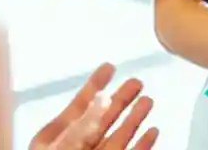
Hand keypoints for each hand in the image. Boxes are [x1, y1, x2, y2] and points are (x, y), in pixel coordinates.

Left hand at [29, 62, 158, 149]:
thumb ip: (81, 125)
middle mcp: (77, 147)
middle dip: (121, 98)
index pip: (80, 104)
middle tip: (137, 81)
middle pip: (103, 118)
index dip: (95, 84)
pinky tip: (153, 130)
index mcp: (55, 138)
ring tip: (148, 100)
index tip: (110, 66)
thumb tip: (101, 100)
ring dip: (135, 118)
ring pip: (119, 137)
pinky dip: (142, 145)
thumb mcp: (59, 145)